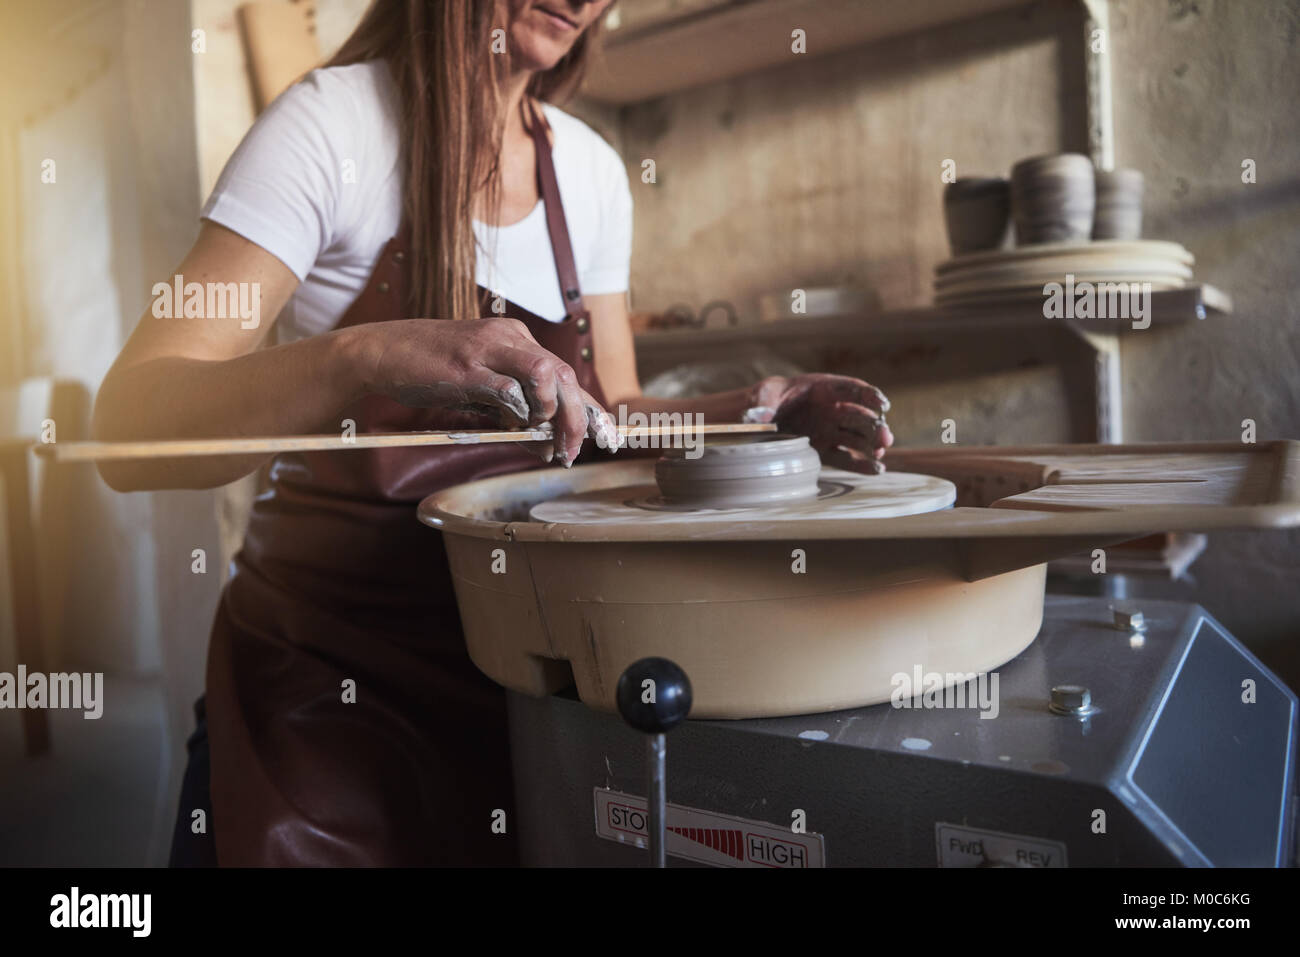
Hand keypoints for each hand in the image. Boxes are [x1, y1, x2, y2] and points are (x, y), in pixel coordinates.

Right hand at [356, 316, 617, 465]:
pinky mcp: (466, 366)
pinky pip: (507, 388)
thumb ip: (511, 411)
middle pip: (565, 374)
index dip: (589, 408)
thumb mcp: (479, 390)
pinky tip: (514, 427)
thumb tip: (544, 442)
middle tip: (573, 451)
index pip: (566, 374)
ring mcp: (487, 349)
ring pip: (546, 374)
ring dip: (553, 411)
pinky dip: (519, 412)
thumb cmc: (429, 371)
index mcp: (516, 339)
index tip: (606, 437)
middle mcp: (508, 337)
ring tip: (544, 437)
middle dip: (578, 418)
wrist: (382, 351)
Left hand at [747, 374, 892, 473]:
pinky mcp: (825, 449)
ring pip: (858, 438)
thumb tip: (761, 419)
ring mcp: (831, 430)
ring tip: (879, 455)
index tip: (882, 404)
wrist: (761, 418)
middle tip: (885, 439)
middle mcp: (834, 410)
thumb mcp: (763, 394)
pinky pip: (847, 457)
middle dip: (875, 427)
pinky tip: (876, 470)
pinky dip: (861, 464)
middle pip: (861, 417)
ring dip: (871, 445)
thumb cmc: (767, 398)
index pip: (853, 390)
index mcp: (825, 389)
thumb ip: (763, 403)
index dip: (870, 396)